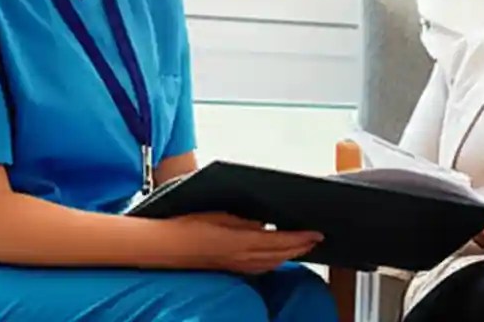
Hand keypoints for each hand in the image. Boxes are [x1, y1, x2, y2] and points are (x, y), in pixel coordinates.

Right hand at [162, 212, 323, 274]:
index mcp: (243, 241)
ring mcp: (237, 265)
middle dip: (301, 247)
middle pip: (281, 254)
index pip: (281, 241)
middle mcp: (243, 257)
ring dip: (290, 255)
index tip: (317, 233)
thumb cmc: (190, 226)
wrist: (166, 246)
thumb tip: (267, 224)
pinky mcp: (231, 268)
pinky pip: (260, 268)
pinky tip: (277, 257)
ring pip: (272, 263)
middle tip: (317, 238)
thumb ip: (247, 221)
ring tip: (303, 246)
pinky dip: (274, 261)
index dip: (301, 238)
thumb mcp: (222, 215)